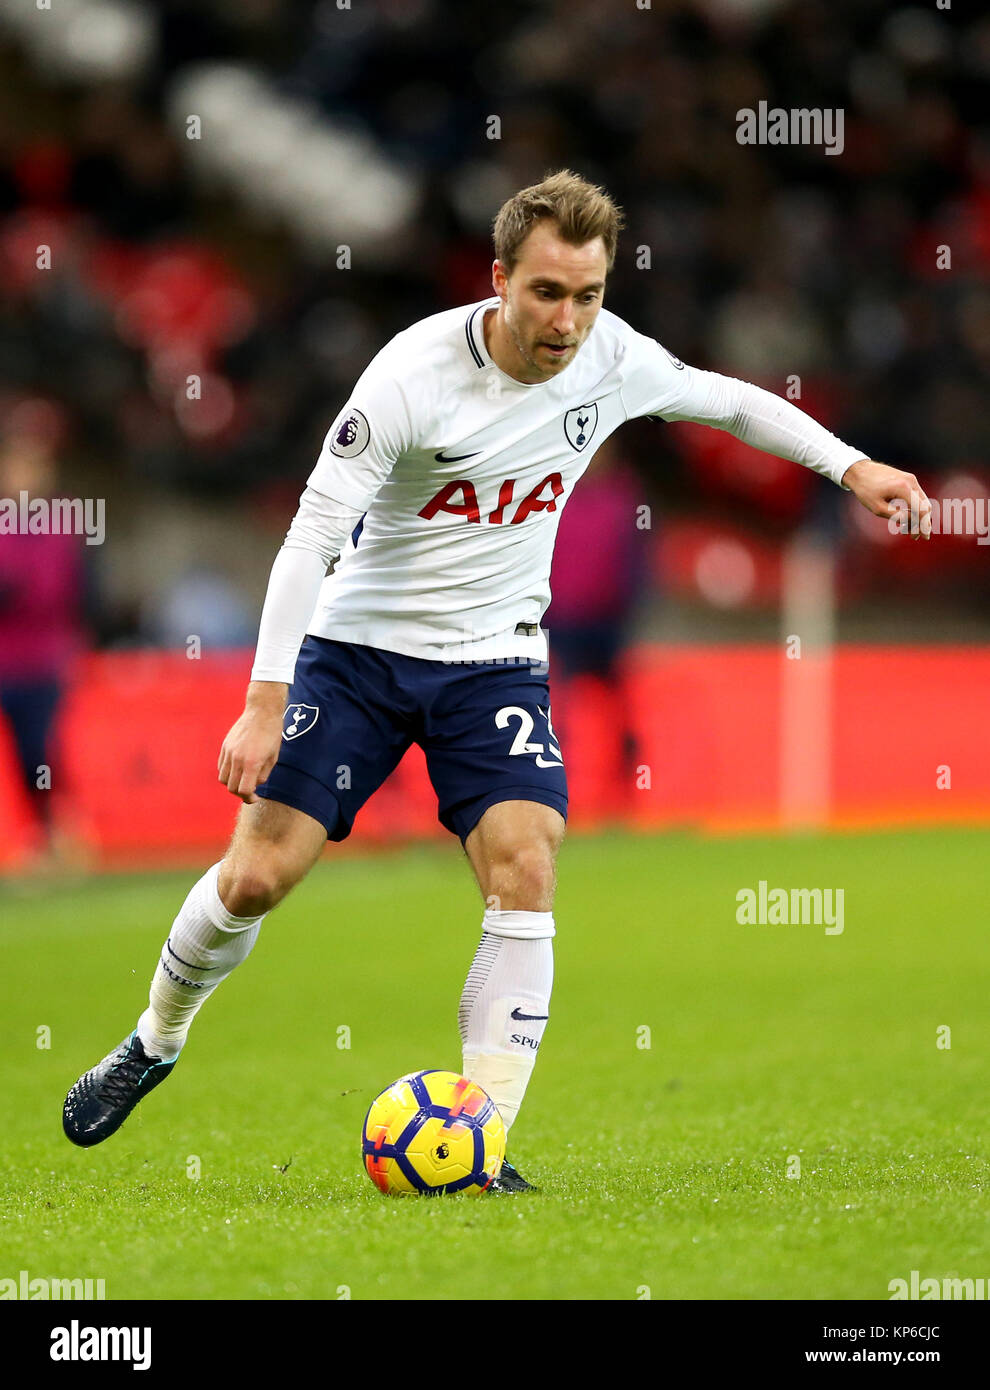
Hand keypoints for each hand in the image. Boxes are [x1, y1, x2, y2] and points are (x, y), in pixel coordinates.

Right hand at [217, 682, 287, 802]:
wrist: (262, 711)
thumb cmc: (272, 734)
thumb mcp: (273, 757)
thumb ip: (263, 774)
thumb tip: (254, 785)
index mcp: (252, 763)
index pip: (244, 790)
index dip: (250, 798)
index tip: (255, 798)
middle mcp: (237, 759)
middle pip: (231, 787)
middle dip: (241, 793)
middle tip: (250, 791)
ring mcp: (229, 752)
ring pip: (223, 778)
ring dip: (232, 783)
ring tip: (242, 779)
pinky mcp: (225, 746)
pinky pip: (221, 766)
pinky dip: (227, 772)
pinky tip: (237, 769)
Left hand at [842, 458, 931, 538]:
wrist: (859, 471)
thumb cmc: (866, 490)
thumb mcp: (878, 508)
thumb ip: (896, 516)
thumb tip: (912, 522)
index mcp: (904, 488)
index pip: (921, 510)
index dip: (923, 525)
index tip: (922, 537)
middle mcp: (911, 481)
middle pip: (925, 506)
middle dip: (922, 523)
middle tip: (914, 537)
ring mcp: (911, 479)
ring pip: (922, 501)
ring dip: (917, 516)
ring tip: (905, 529)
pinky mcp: (908, 479)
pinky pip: (916, 496)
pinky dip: (913, 508)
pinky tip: (904, 518)